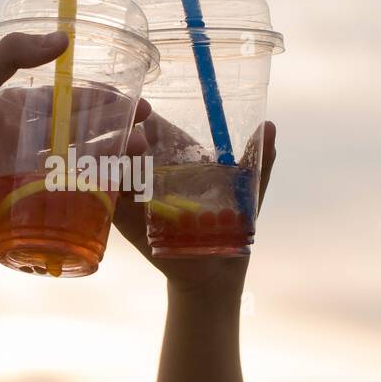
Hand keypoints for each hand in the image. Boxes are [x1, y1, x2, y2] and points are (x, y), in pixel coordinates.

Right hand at [113, 119, 276, 297]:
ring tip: (131, 148)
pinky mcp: (128, 223)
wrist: (217, 275)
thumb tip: (271, 125)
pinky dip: (109, 190)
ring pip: (115, 170)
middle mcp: (153, 176)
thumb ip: (259, 161)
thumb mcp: (249, 192)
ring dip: (117, 157)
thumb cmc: (233, 229)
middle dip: (123, 131)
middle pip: (128, 144)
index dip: (144, 114)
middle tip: (134, 127)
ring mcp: (137, 199)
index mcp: (178, 161)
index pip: (154, 128)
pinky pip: (112, 203)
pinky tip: (115, 181)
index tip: (142, 106)